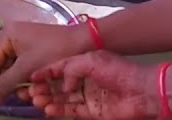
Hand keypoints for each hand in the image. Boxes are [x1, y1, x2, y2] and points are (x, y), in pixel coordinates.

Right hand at [0, 21, 89, 106]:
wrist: (85, 42)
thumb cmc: (53, 51)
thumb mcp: (26, 69)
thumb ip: (5, 85)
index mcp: (8, 35)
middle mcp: (14, 37)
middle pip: (2, 66)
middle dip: (3, 85)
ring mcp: (27, 44)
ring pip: (15, 69)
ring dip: (17, 85)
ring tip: (21, 97)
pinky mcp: (38, 51)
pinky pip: (26, 68)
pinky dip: (26, 81)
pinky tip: (29, 92)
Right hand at [29, 52, 158, 119]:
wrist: (141, 91)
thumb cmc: (117, 71)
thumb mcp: (92, 61)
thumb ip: (72, 69)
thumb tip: (62, 84)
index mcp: (84, 63)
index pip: (60, 66)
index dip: (46, 71)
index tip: (30, 76)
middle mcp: (84, 79)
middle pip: (59, 84)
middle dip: (44, 87)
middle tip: (29, 91)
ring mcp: (88, 96)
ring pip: (63, 99)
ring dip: (49, 99)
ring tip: (36, 100)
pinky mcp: (92, 112)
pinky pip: (71, 111)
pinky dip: (59, 110)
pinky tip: (48, 109)